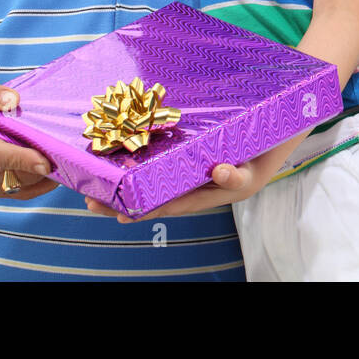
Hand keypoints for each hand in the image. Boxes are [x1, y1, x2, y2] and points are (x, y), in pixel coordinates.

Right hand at [0, 78, 57, 201]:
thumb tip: (13, 100)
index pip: (0, 158)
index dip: (25, 160)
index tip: (47, 161)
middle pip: (19, 173)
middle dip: (46, 162)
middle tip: (73, 147)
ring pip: (24, 184)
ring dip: (46, 173)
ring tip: (69, 154)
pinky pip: (21, 191)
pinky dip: (40, 181)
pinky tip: (55, 165)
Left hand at [85, 161, 259, 221]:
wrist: (267, 143)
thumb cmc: (257, 162)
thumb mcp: (251, 174)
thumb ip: (236, 177)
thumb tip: (218, 173)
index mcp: (201, 196)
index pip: (167, 205)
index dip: (143, 211)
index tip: (120, 215)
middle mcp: (188, 187)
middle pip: (150, 198)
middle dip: (120, 202)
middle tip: (91, 203)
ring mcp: (183, 172)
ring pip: (148, 182)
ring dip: (122, 185)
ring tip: (95, 186)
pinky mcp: (181, 155)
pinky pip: (155, 164)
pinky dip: (135, 164)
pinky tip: (118, 160)